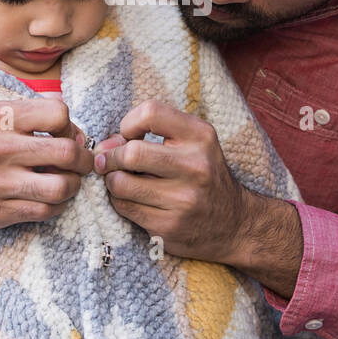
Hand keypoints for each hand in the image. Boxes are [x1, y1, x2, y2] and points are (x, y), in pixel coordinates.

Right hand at [0, 98, 94, 240]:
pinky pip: (45, 211)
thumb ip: (23, 113)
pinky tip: (50, 198)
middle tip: (82, 161)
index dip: (70, 125)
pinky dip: (57, 205)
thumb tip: (67, 119)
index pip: (58, 114)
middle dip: (84, 158)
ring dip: (73, 185)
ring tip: (68, 181)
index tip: (67, 133)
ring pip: (62, 187)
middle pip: (67, 152)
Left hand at [92, 100, 249, 260]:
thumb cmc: (203, 176)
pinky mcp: (169, 226)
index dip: (129, 123)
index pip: (150, 112)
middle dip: (111, 157)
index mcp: (201, 136)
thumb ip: (149, 135)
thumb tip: (104, 146)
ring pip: (121, 184)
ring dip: (112, 180)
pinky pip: (125, 207)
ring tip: (120, 179)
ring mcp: (183, 199)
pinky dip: (119, 200)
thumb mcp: (191, 144)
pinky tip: (131, 198)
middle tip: (109, 161)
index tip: (129, 135)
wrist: (234, 224)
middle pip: (131, 153)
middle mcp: (196, 166)